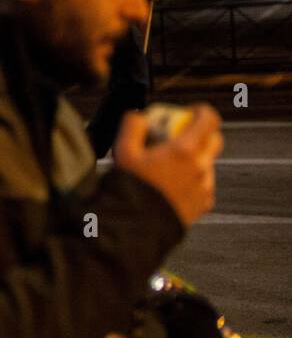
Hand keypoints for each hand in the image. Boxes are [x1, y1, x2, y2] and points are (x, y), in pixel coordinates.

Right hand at [114, 105, 222, 226]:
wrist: (137, 225)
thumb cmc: (130, 189)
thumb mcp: (123, 151)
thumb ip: (133, 126)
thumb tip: (139, 117)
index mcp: (183, 150)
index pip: (208, 119)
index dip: (200, 111)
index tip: (190, 112)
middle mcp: (200, 166)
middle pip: (214, 139)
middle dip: (200, 134)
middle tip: (179, 138)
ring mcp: (204, 185)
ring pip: (207, 163)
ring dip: (193, 159)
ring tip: (168, 168)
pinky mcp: (204, 203)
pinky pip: (203, 185)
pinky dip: (192, 180)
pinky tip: (172, 186)